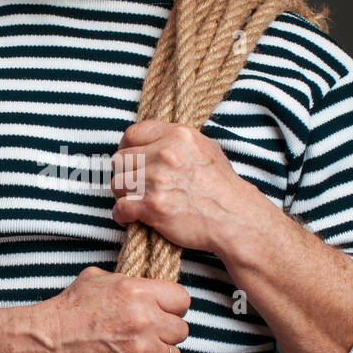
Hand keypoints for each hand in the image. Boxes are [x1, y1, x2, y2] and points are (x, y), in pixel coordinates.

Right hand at [38, 266, 189, 352]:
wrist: (48, 341)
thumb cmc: (69, 308)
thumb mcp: (97, 278)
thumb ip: (127, 281)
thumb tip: (143, 284)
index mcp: (138, 291)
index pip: (182, 300)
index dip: (174, 308)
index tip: (164, 314)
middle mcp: (144, 319)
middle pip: (181, 330)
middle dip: (168, 334)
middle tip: (150, 336)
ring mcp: (141, 349)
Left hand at [110, 120, 265, 257]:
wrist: (235, 218)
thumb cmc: (223, 187)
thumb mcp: (207, 149)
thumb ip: (178, 141)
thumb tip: (155, 142)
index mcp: (178, 136)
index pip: (132, 133)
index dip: (125, 147)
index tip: (127, 159)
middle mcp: (166, 154)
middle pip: (120, 159)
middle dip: (123, 173)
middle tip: (132, 185)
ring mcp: (158, 180)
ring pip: (117, 184)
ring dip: (123, 195)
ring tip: (134, 201)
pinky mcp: (153, 206)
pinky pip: (120, 208)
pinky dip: (121, 215)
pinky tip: (130, 217)